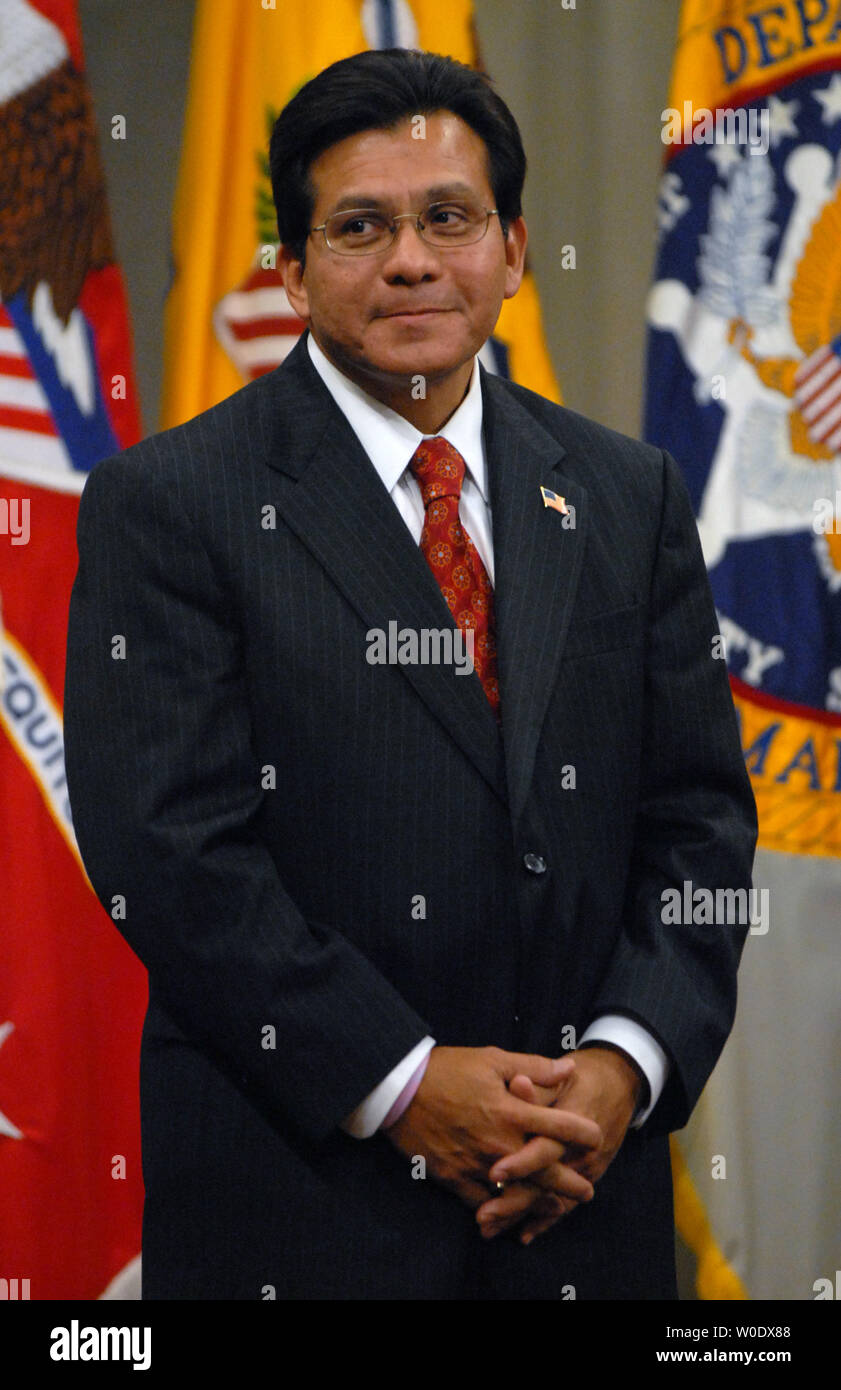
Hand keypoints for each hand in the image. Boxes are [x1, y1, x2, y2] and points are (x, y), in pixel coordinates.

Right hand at [384, 1045, 601, 1218]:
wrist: (399, 1089)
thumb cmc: (447, 1069)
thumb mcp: (492, 1059)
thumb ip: (535, 1067)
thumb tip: (569, 1068)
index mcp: (510, 1110)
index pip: (559, 1126)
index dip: (583, 1133)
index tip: (597, 1139)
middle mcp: (498, 1142)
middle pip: (545, 1170)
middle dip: (570, 1183)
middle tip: (587, 1192)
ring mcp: (476, 1164)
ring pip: (517, 1193)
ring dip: (540, 1201)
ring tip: (555, 1206)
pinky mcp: (454, 1177)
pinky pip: (484, 1202)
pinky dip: (500, 1210)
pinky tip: (511, 1213)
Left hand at [481, 1046, 641, 1243]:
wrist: (618, 1083)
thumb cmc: (580, 1076)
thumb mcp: (560, 1075)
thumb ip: (538, 1085)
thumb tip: (517, 1083)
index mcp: (573, 1123)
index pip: (546, 1148)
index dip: (521, 1162)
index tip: (494, 1172)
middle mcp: (580, 1152)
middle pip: (546, 1184)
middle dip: (513, 1202)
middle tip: (482, 1216)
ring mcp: (585, 1169)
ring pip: (551, 1199)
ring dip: (520, 1215)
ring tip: (490, 1229)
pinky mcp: (587, 1177)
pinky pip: (565, 1204)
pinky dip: (544, 1222)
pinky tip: (523, 1235)